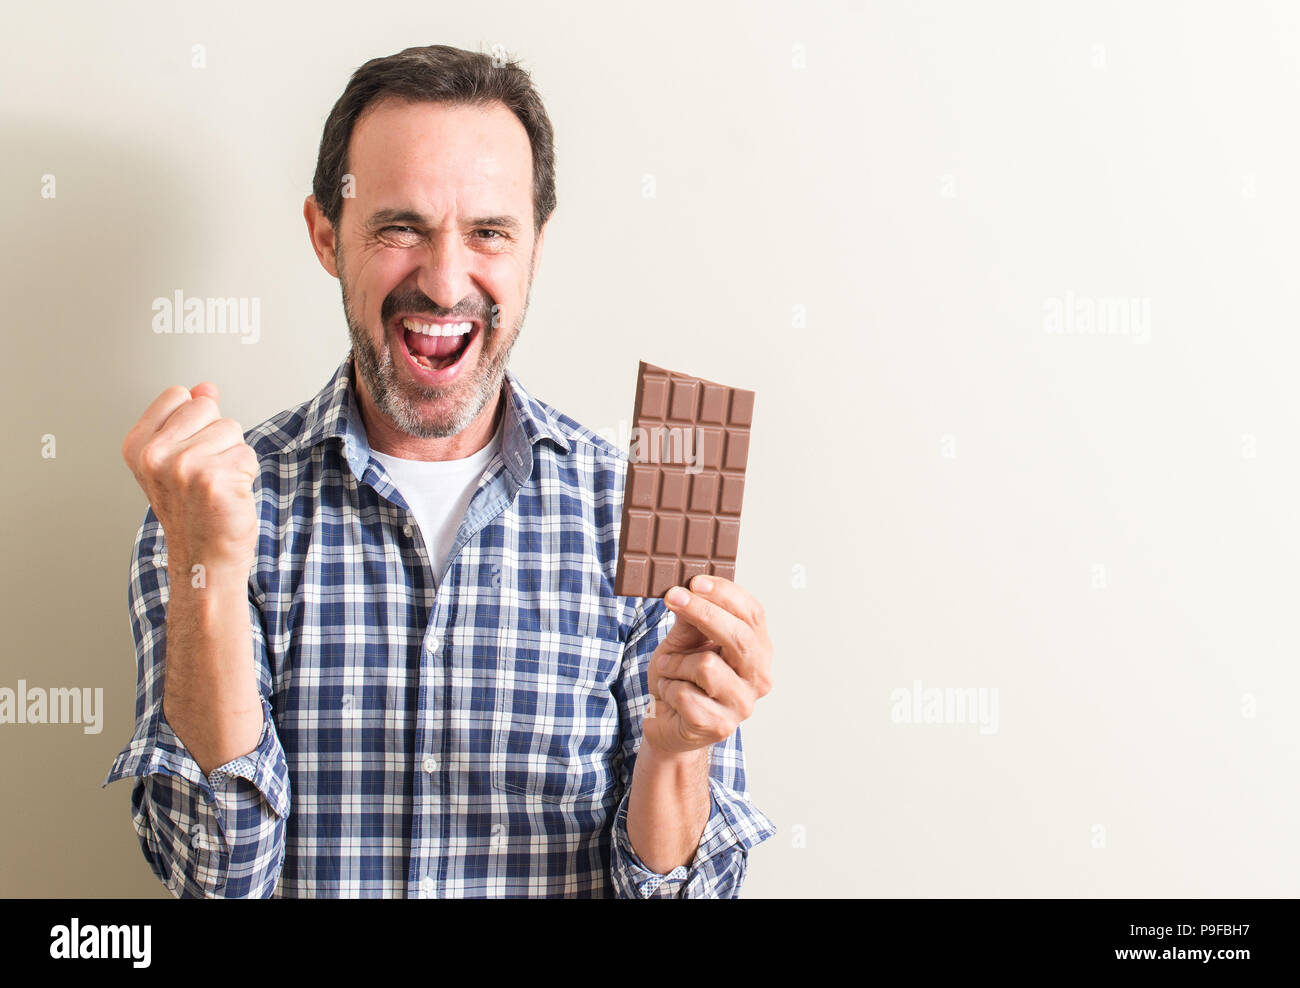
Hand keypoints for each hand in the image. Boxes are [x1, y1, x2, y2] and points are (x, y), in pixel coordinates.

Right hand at [121, 382, 259, 577]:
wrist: (204, 558)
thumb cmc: (193, 512)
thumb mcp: (177, 459)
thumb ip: (189, 418)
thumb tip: (205, 388)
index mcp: (138, 446)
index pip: (179, 395)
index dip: (195, 420)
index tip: (188, 452)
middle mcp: (155, 455)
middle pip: (207, 407)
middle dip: (216, 436)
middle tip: (205, 473)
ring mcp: (183, 467)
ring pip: (231, 430)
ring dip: (233, 457)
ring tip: (217, 485)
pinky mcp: (214, 479)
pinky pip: (247, 454)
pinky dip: (246, 473)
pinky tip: (229, 495)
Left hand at [643, 574, 773, 755]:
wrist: (667, 723)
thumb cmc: (680, 679)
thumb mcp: (684, 642)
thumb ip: (692, 620)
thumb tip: (691, 588)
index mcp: (757, 651)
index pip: (753, 614)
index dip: (726, 594)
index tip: (695, 581)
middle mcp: (758, 678)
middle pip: (740, 637)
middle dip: (703, 612)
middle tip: (672, 598)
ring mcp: (742, 705)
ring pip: (707, 666)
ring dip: (675, 663)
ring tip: (668, 669)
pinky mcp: (720, 726)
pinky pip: (686, 694)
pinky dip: (668, 688)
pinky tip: (669, 694)